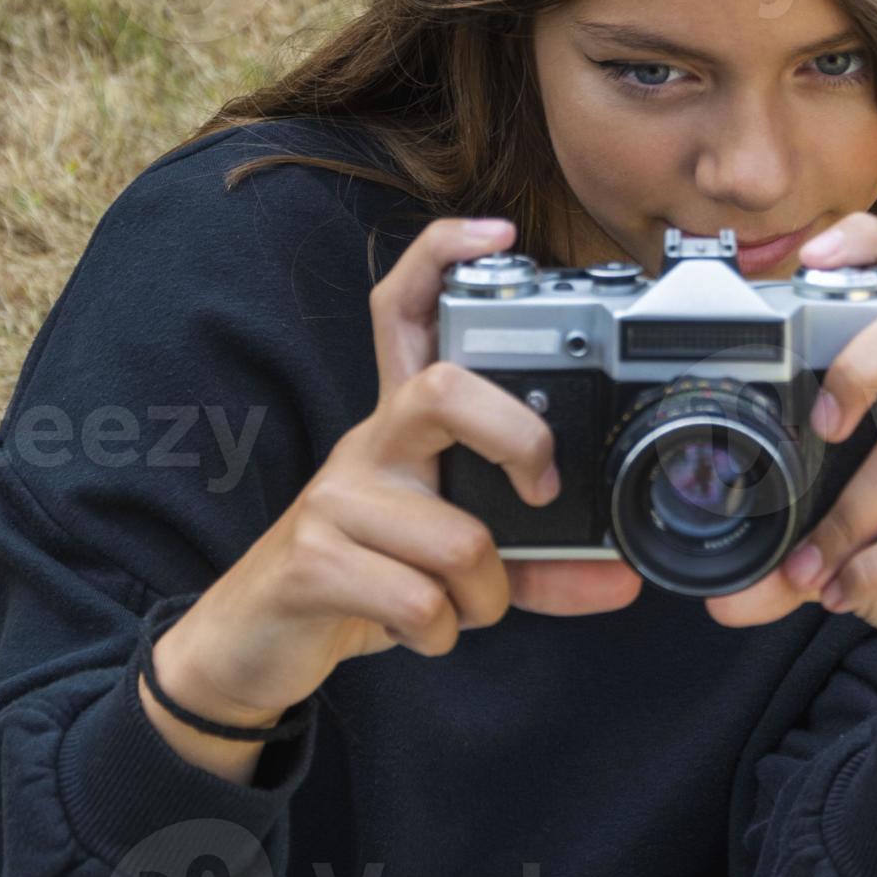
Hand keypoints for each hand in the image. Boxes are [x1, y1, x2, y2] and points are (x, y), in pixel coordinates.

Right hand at [151, 215, 641, 725]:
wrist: (254, 642)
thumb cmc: (364, 582)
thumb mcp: (456, 567)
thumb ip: (536, 565)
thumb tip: (622, 580)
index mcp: (400, 427)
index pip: (404, 310)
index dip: (443, 259)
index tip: (499, 234)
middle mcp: (367, 444)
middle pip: (444, 391)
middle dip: (518, 440)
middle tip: (542, 489)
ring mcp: (335, 499)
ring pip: (460, 539)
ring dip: (486, 598)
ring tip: (464, 607)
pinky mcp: (313, 561)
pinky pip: (421, 601)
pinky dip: (444, 634)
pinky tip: (421, 631)